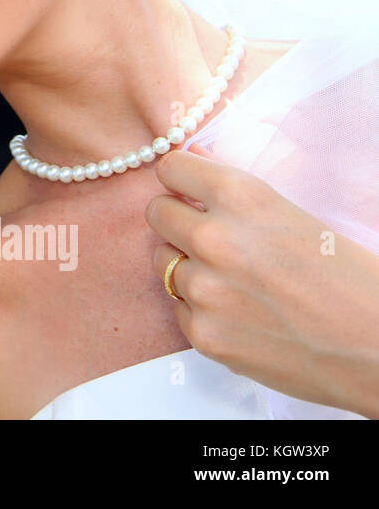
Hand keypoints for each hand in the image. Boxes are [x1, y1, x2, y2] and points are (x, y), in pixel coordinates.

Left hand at [146, 147, 378, 416]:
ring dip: (187, 266)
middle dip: (177, 220)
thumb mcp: (296, 216)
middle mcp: (213, 238)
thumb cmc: (350, 280)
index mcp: (242, 197)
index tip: (188, 189)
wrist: (378, 350)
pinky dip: (200, 309)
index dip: (182, 180)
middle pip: (157, 213)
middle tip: (207, 235)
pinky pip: (178, 308)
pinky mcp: (202, 333)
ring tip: (235, 280)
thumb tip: (193, 162)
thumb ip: (236, 193)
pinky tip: (241, 313)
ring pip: (163, 262)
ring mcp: (203, 289)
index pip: (171, 168)